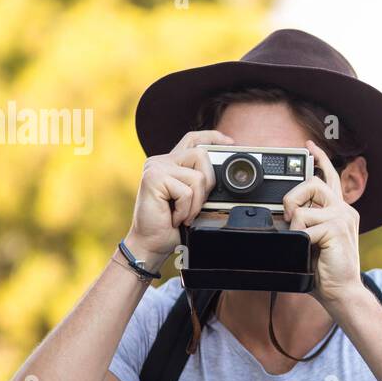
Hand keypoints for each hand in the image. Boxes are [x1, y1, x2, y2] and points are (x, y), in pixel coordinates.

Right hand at [124, 130, 223, 265]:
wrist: (150, 244)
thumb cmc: (170, 225)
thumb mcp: (192, 200)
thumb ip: (201, 183)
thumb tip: (225, 176)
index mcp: (171, 163)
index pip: (193, 138)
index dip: (213, 137)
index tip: (230, 143)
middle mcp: (161, 160)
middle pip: (202, 154)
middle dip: (209, 183)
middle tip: (196, 205)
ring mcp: (156, 167)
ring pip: (198, 176)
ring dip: (197, 202)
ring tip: (183, 214)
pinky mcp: (153, 178)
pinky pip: (187, 191)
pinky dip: (186, 210)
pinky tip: (174, 217)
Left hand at [281, 140, 362, 309]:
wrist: (343, 293)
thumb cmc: (326, 272)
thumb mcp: (313, 242)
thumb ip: (306, 225)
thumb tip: (287, 217)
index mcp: (340, 211)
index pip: (330, 177)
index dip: (319, 158)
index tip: (309, 145)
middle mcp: (343, 210)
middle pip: (312, 183)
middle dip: (293, 199)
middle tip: (291, 218)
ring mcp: (342, 218)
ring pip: (304, 208)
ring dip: (296, 227)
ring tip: (304, 243)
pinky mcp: (336, 228)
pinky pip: (304, 227)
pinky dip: (300, 241)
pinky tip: (311, 252)